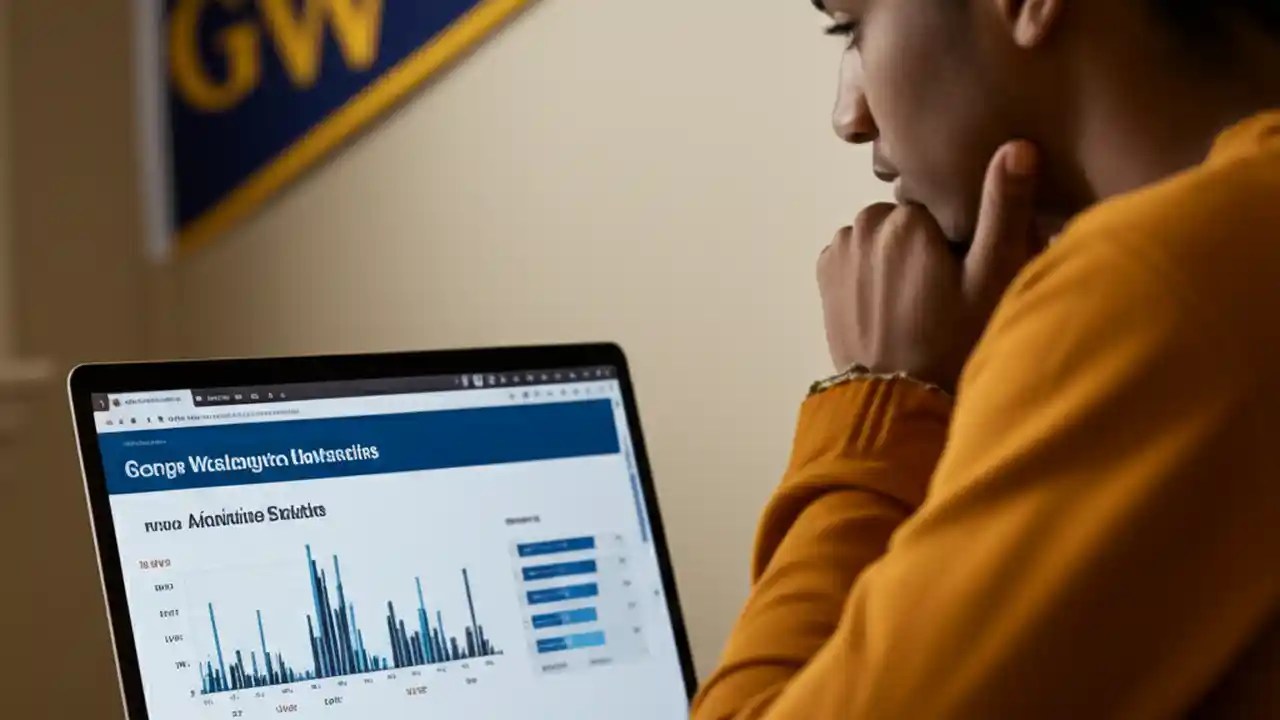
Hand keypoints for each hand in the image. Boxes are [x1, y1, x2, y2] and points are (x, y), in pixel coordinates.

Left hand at [818, 141, 1043, 391]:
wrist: (895, 397)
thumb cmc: (951, 342)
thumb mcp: (992, 278)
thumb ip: (1003, 210)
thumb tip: (1016, 146)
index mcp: (906, 218)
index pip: (941, 203)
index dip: (958, 237)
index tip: (965, 272)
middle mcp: (864, 225)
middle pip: (908, 218)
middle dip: (925, 244)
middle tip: (943, 292)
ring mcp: (840, 250)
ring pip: (881, 235)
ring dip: (896, 256)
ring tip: (917, 301)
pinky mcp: (826, 274)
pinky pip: (856, 254)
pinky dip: (870, 269)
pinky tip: (889, 302)